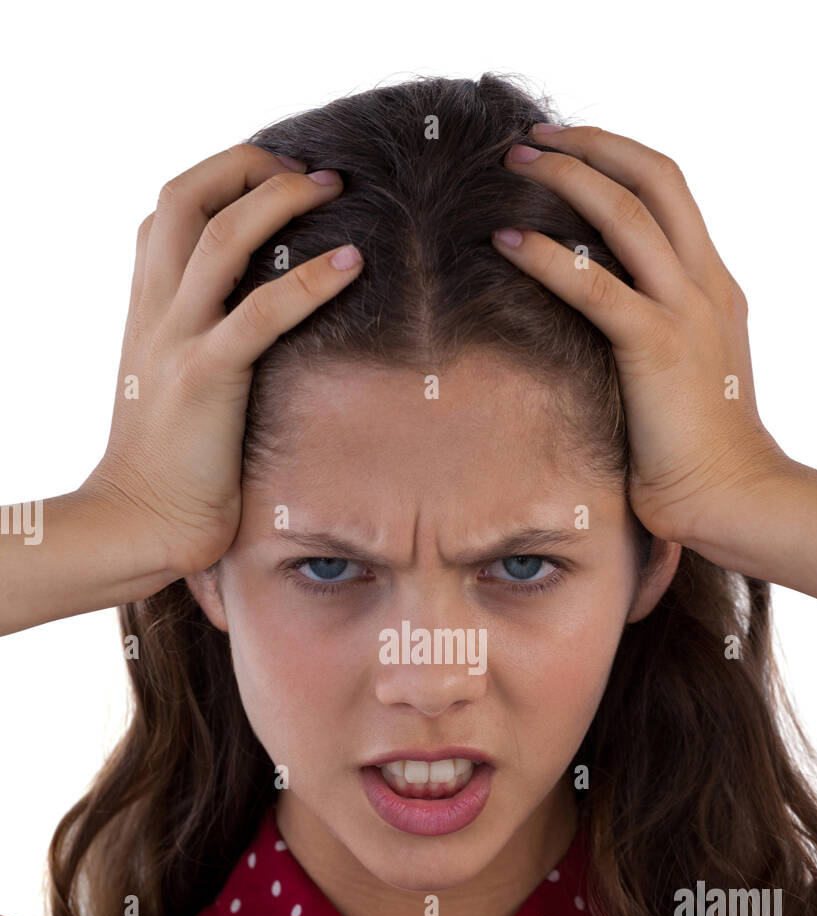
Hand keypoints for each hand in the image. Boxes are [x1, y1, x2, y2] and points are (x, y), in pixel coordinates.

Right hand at [81, 145, 362, 576]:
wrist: (137, 523)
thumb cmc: (169, 468)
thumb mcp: (172, 389)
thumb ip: (198, 346)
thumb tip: (250, 334)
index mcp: (144, 309)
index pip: (166, 211)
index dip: (219, 177)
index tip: (273, 178)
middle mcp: (154, 310)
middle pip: (187, 196)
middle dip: (250, 166)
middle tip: (312, 172)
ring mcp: (176, 339)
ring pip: (222, 234)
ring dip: (282, 198)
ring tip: (336, 188)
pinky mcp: (205, 377)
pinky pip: (261, 311)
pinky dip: (311, 280)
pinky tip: (354, 264)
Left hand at [491, 125, 785, 542]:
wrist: (731, 497)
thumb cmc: (697, 456)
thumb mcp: (681, 379)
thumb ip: (655, 339)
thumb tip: (603, 334)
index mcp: (713, 288)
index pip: (671, 194)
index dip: (619, 160)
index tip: (569, 150)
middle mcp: (706, 285)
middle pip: (657, 177)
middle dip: (592, 144)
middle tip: (533, 138)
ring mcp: (686, 312)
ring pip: (627, 213)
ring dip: (567, 177)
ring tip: (513, 164)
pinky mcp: (657, 348)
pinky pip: (595, 285)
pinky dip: (546, 255)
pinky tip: (505, 240)